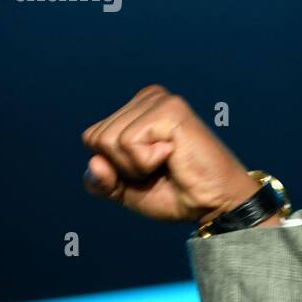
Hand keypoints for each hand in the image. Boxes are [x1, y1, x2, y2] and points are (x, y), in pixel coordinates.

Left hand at [80, 86, 266, 224]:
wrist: (210, 204)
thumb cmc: (171, 193)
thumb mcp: (123, 190)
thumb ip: (99, 180)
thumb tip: (94, 162)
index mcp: (134, 110)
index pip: (91, 138)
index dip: (111, 168)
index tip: (143, 170)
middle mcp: (146, 98)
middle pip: (96, 139)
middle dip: (121, 167)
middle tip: (156, 169)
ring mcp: (159, 100)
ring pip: (109, 141)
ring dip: (135, 166)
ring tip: (165, 162)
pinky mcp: (169, 109)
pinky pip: (128, 143)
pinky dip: (145, 163)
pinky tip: (172, 155)